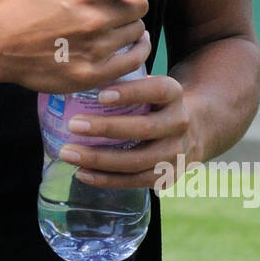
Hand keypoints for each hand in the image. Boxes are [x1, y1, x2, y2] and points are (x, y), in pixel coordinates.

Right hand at [0, 0, 172, 93]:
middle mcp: (95, 19)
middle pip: (141, 6)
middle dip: (130, 1)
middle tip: (107, 5)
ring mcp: (94, 50)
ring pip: (137, 32)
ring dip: (127, 26)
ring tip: (103, 25)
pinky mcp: (92, 75)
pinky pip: (134, 61)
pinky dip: (135, 50)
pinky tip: (125, 44)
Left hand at [55, 72, 200, 193]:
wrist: (191, 131)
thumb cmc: (153, 103)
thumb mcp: (149, 86)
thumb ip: (124, 82)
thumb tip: (77, 79)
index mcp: (174, 94)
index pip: (157, 90)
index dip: (131, 93)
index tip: (100, 95)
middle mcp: (179, 123)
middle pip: (144, 129)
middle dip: (106, 128)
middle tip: (73, 125)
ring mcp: (175, 153)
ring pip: (136, 161)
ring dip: (99, 159)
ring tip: (68, 153)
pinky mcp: (166, 176)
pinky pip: (134, 181)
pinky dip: (105, 179)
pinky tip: (81, 172)